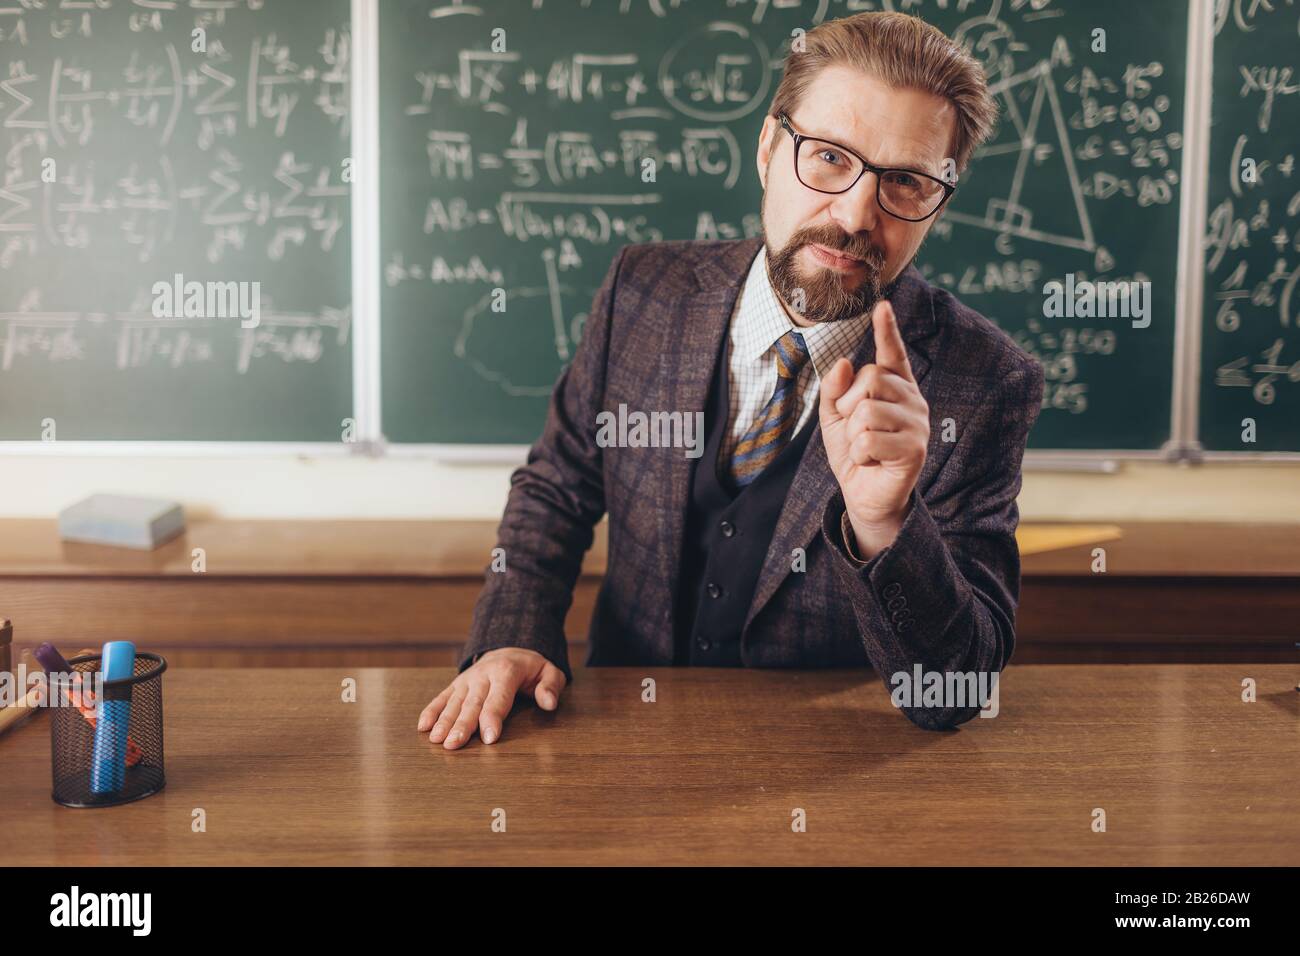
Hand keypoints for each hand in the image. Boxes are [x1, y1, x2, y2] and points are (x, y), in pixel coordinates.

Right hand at [416, 647, 566, 749]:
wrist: (510, 648)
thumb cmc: (531, 667)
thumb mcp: (549, 671)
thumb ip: (551, 686)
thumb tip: (549, 703)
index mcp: (506, 671)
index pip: (499, 698)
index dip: (493, 718)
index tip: (489, 738)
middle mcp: (483, 674)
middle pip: (472, 703)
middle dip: (462, 724)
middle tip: (454, 744)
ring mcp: (467, 679)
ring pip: (454, 702)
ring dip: (444, 721)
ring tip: (436, 740)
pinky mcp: (457, 684)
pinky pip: (442, 697)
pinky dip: (431, 711)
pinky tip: (423, 726)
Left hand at [818, 299, 929, 558]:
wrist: (865, 496)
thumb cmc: (854, 454)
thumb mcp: (834, 418)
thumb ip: (835, 390)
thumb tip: (844, 363)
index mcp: (894, 388)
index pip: (891, 354)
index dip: (887, 330)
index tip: (882, 305)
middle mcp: (911, 400)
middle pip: (870, 380)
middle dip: (849, 407)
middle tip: (855, 431)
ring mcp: (917, 423)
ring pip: (866, 411)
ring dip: (852, 435)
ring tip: (864, 449)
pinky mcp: (915, 449)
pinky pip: (868, 439)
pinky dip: (859, 454)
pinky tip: (871, 462)